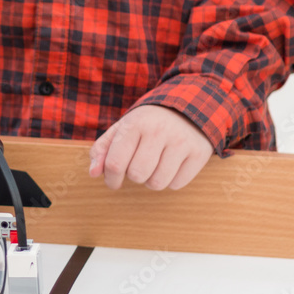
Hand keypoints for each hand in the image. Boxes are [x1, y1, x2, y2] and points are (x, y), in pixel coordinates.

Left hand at [89, 105, 213, 190]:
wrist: (186, 109)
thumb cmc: (146, 125)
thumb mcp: (121, 130)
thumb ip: (101, 150)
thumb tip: (93, 173)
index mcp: (135, 124)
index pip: (115, 163)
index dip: (110, 179)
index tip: (113, 182)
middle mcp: (159, 131)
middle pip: (137, 175)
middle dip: (133, 176)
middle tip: (137, 167)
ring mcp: (182, 142)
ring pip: (157, 183)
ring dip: (151, 181)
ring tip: (153, 166)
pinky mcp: (199, 153)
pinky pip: (177, 184)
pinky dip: (170, 181)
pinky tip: (170, 166)